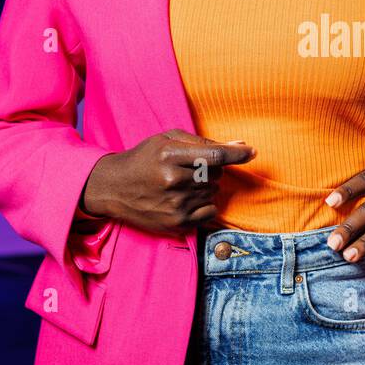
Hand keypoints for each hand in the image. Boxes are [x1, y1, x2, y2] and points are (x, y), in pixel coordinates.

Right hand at [80, 130, 256, 235]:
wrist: (113, 188)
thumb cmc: (144, 159)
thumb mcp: (167, 140)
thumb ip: (204, 142)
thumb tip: (241, 144)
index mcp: (169, 155)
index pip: (215, 155)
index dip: (237, 153)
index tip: (252, 152)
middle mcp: (172, 181)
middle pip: (216, 175)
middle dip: (212, 170)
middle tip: (190, 169)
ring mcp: (175, 205)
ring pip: (214, 193)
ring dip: (206, 187)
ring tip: (182, 184)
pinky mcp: (177, 223)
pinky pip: (210, 212)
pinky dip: (205, 204)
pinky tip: (186, 199)